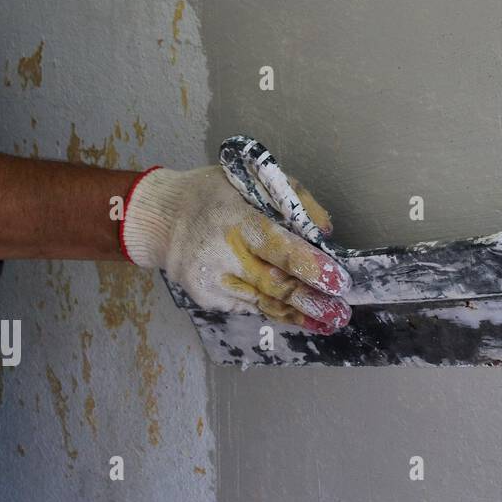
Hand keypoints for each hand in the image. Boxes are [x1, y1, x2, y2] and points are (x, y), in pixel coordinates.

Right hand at [120, 165, 351, 333]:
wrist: (161, 218)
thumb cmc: (216, 194)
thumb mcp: (255, 179)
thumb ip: (295, 201)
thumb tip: (325, 232)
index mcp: (237, 220)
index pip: (277, 247)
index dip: (309, 266)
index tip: (337, 280)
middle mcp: (222, 254)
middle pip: (273, 284)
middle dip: (310, 301)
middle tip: (340, 313)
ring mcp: (211, 280)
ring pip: (263, 302)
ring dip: (298, 314)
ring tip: (327, 321)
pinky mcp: (205, 298)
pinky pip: (248, 305)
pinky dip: (274, 309)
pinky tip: (298, 317)